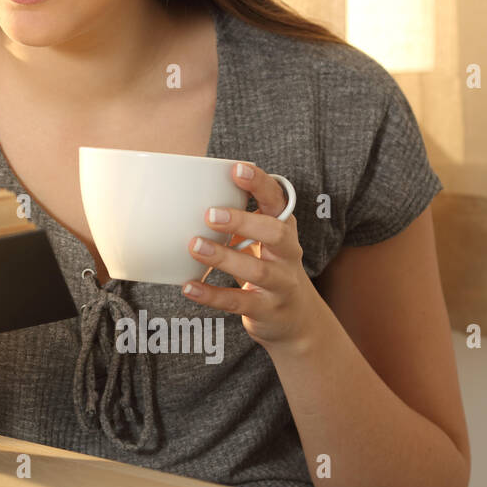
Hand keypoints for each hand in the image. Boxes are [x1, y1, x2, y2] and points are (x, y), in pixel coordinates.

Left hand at [181, 161, 326, 351]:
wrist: (297, 318)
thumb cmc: (269, 265)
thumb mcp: (262, 239)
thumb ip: (239, 217)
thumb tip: (190, 189)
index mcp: (284, 227)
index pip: (277, 200)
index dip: (260, 184)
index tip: (236, 169)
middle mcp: (288, 253)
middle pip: (275, 233)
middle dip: (243, 221)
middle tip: (209, 214)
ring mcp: (280, 283)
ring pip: (257, 271)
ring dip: (223, 257)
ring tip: (194, 246)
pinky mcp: (266, 309)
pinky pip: (238, 302)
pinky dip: (212, 295)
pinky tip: (189, 287)